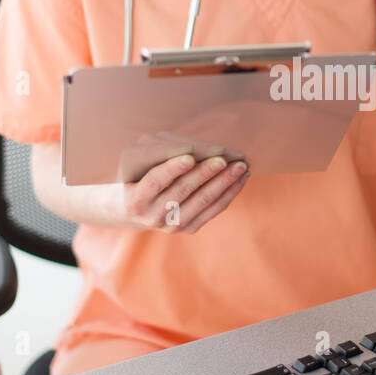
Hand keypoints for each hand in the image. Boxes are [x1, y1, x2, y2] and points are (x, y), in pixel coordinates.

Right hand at [120, 154, 249, 233]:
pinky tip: (241, 179)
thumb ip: (159, 155)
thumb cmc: (139, 177)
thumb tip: (193, 146)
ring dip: (224, 183)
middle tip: (223, 159)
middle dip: (205, 173)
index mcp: (136, 200)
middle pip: (183, 191)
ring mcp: (172, 226)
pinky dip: (229, 193)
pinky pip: (213, 210)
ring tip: (240, 167)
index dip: (172, 169)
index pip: (155, 182)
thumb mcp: (139, 166)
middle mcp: (153, 216)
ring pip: (202, 201)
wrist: (134, 211)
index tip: (190, 156)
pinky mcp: (189, 228)